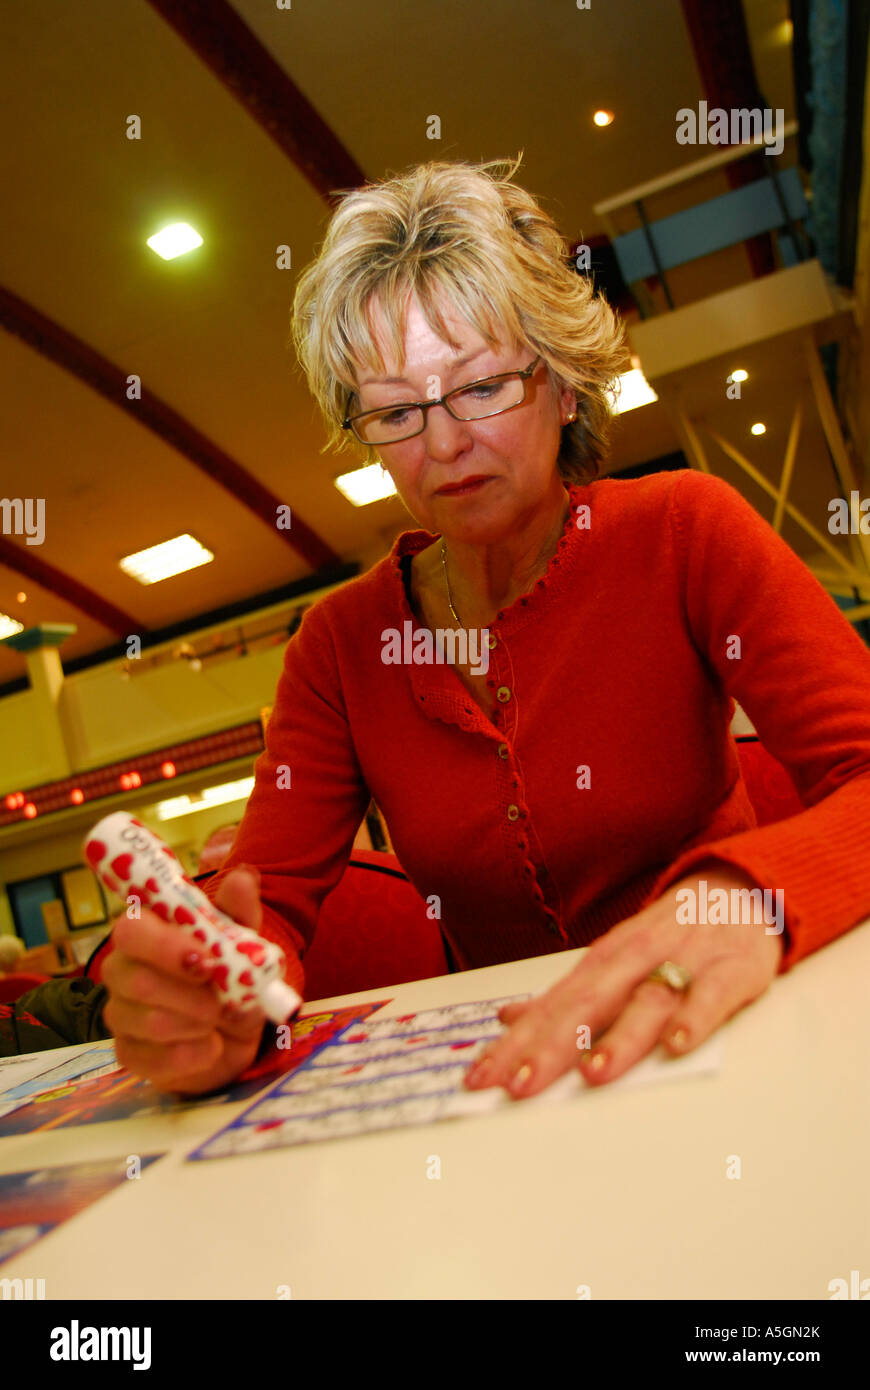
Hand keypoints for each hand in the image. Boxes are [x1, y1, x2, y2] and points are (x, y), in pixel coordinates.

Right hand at [102, 868, 267, 1095]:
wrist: (235, 1032)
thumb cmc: (230, 976)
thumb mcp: (244, 941)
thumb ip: (239, 911)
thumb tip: (244, 877)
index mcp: (146, 935)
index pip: (131, 930)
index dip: (165, 946)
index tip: (205, 960)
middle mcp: (122, 972)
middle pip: (136, 980)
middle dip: (189, 994)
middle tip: (220, 1001)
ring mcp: (121, 1015)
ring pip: (148, 1021)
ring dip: (197, 1024)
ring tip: (219, 1021)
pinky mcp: (129, 1054)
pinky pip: (153, 1059)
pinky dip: (194, 1055)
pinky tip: (210, 1047)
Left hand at [464, 867, 783, 1097]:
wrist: (739, 889)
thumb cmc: (669, 935)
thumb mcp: (611, 959)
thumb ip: (564, 993)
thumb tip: (507, 1018)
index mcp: (602, 961)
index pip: (550, 1006)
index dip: (515, 1042)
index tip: (482, 1076)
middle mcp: (635, 958)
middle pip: (587, 1004)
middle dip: (550, 1046)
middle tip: (518, 1086)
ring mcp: (684, 961)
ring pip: (646, 1001)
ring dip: (620, 1037)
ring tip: (592, 1073)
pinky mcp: (731, 969)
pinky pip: (711, 995)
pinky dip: (695, 1018)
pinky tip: (678, 1046)